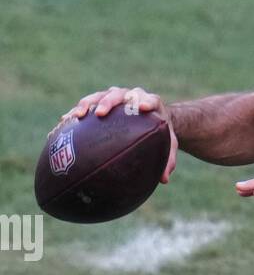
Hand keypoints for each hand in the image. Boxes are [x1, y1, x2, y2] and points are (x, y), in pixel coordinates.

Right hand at [56, 86, 177, 182]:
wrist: (151, 117)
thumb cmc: (160, 132)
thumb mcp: (168, 145)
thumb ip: (168, 160)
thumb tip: (164, 179)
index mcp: (150, 102)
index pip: (148, 99)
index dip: (145, 101)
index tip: (142, 107)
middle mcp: (130, 96)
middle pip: (118, 94)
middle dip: (108, 102)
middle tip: (100, 113)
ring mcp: (114, 98)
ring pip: (98, 96)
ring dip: (86, 104)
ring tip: (76, 116)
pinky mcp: (100, 102)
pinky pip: (86, 106)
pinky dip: (75, 114)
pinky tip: (63, 123)